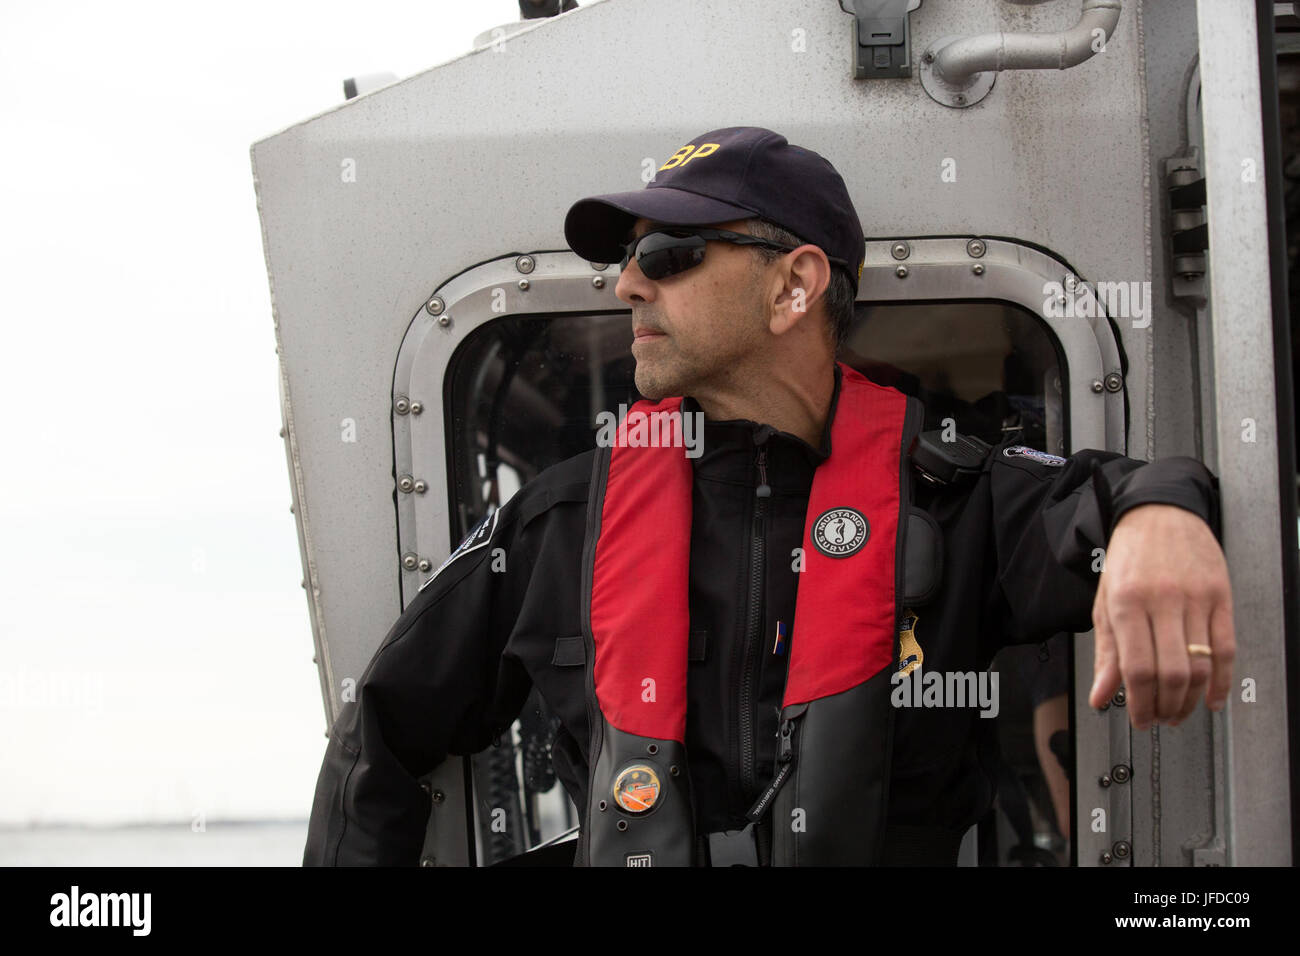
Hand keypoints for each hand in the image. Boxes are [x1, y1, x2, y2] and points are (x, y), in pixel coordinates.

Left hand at [1087, 503, 1234, 728]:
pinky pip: (1226, 648)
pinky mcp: (1221, 597)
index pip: (1136, 668)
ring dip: (1191, 699)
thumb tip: (1101, 697)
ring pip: (1201, 664)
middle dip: (1166, 706)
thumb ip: (1106, 652)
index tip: (1139, 718)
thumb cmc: (1130, 557)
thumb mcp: (1105, 600)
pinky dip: (1222, 680)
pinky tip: (1213, 698)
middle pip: (1171, 672)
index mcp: (1127, 602)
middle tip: (1160, 720)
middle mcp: (1162, 601)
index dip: (1140, 703)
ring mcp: (1196, 599)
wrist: (1161, 512)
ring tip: (1180, 712)